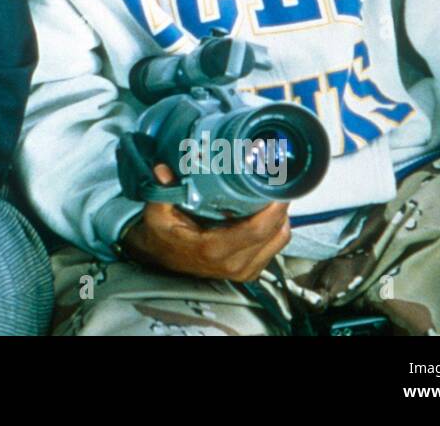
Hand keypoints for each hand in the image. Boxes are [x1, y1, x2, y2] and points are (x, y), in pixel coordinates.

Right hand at [119, 163, 290, 282]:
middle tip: (278, 180)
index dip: (274, 207)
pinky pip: (274, 247)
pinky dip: (275, 227)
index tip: (280, 185)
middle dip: (281, 206)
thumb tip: (163, 169)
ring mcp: (243, 270)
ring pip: (279, 240)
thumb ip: (163, 190)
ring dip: (280, 216)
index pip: (258, 230)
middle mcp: (234, 264)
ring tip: (273, 192)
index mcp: (214, 249)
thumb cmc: (162, 234)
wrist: (160, 258)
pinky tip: (266, 210)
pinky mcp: (249, 270)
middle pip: (275, 233)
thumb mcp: (157, 212)